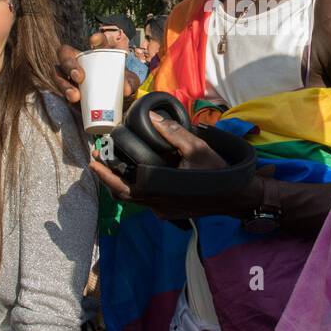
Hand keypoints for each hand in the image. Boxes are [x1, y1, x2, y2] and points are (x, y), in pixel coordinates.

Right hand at [55, 43, 140, 109]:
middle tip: (79, 77)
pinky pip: (60, 89)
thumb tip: (126, 89)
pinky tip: (73, 100)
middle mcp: (81, 59)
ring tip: (75, 95)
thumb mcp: (129, 83)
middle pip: (67, 55)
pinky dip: (66, 94)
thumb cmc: (120, 85)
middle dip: (70, 64)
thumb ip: (130, 83)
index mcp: (100, 53)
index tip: (94, 41)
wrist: (114, 102)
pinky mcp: (66, 88)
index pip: (99, 41)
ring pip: (58, 73)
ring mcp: (70, 74)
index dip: (97, 38)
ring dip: (64, 83)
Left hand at [90, 112, 255, 219]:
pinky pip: (147, 202)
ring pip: (134, 200)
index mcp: (158, 189)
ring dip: (122, 184)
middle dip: (108, 179)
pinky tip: (140, 175)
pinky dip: (137, 189)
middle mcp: (156, 204)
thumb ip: (172, 132)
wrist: (236, 196)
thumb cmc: (217, 172)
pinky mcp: (170, 213)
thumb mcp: (196, 147)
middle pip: (123, 195)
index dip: (105, 174)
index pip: (122, 185)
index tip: (94, 160)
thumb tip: (153, 117)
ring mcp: (163, 211)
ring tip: (114, 166)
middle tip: (96, 162)